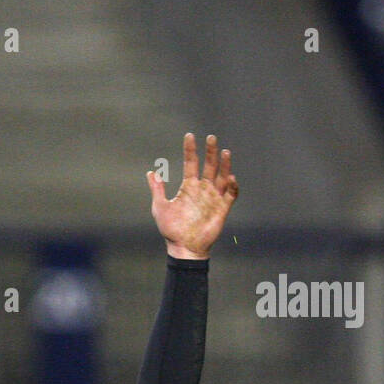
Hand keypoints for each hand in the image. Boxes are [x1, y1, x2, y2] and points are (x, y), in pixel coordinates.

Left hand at [147, 133, 238, 260]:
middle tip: (211, 138)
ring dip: (224, 165)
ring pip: (222, 176)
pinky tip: (230, 178)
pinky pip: (230, 194)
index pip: (191, 163)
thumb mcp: (160, 207)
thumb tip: (151, 172)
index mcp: (189, 187)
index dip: (190, 150)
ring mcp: (213, 198)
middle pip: (209, 166)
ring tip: (225, 152)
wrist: (184, 247)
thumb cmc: (171, 229)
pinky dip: (232, 186)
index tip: (189, 136)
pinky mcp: (222, 208)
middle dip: (211, 152)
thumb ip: (157, 190)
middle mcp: (203, 189)